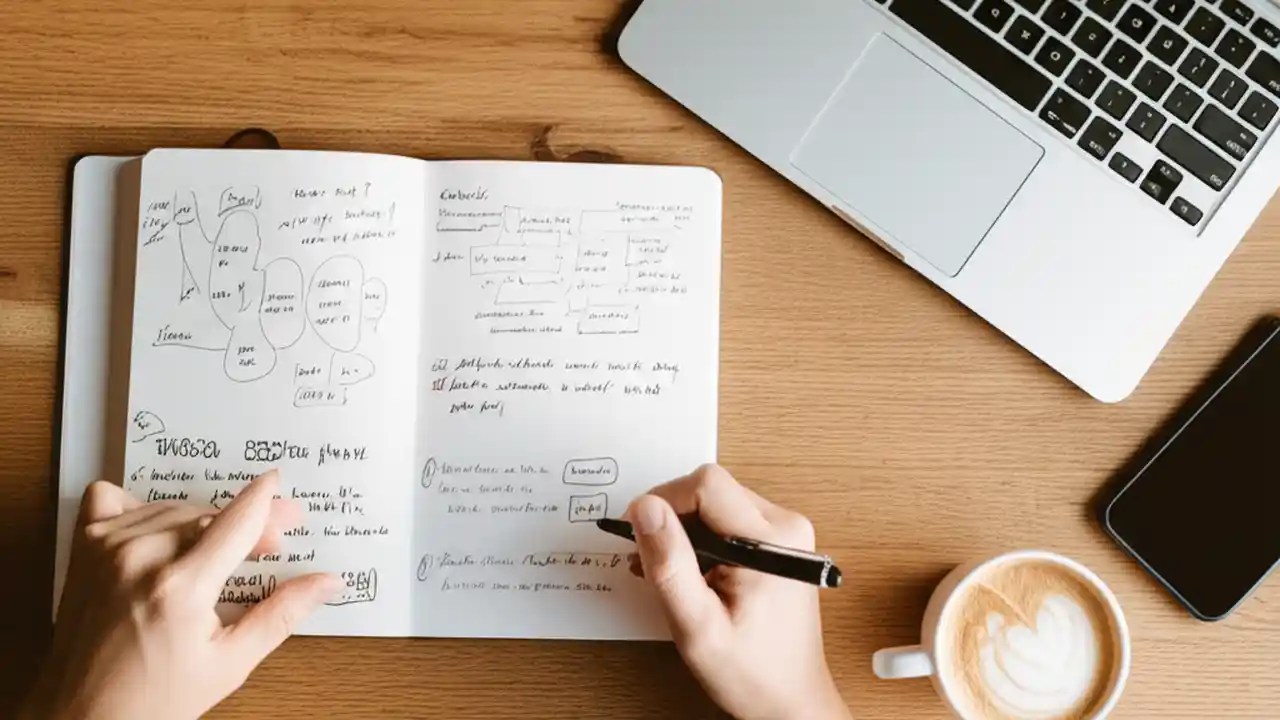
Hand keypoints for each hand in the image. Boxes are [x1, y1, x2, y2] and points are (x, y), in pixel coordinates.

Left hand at [24, 471, 338, 719]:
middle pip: (210, 514)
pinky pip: (113, 500)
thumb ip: (281, 614)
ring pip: (171, 508)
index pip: (238, 520)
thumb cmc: (151, 699)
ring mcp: (106, 549)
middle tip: (270, 541)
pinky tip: (157, 532)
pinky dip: (138, 508)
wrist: (83, 715)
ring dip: (201, 521)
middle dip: (246, 522)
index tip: (281, 486)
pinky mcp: (83, 550)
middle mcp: (140, 557)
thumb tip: (327, 583)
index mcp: (180, 587)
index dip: (266, 502)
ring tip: (218, 549)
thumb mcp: (230, 662)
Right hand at [627, 465, 849, 719]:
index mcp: (772, 541)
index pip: (707, 483)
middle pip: (711, 489)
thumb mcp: (697, 626)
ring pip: (717, 501)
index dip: (664, 501)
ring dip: (685, 530)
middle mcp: (786, 526)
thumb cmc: (752, 673)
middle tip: (652, 563)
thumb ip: (669, 564)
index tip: (641, 536)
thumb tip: (645, 508)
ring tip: (673, 575)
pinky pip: (729, 519)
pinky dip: (702, 538)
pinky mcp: (780, 542)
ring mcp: (786, 533)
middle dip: (673, 518)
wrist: (791, 702)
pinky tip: (692, 573)